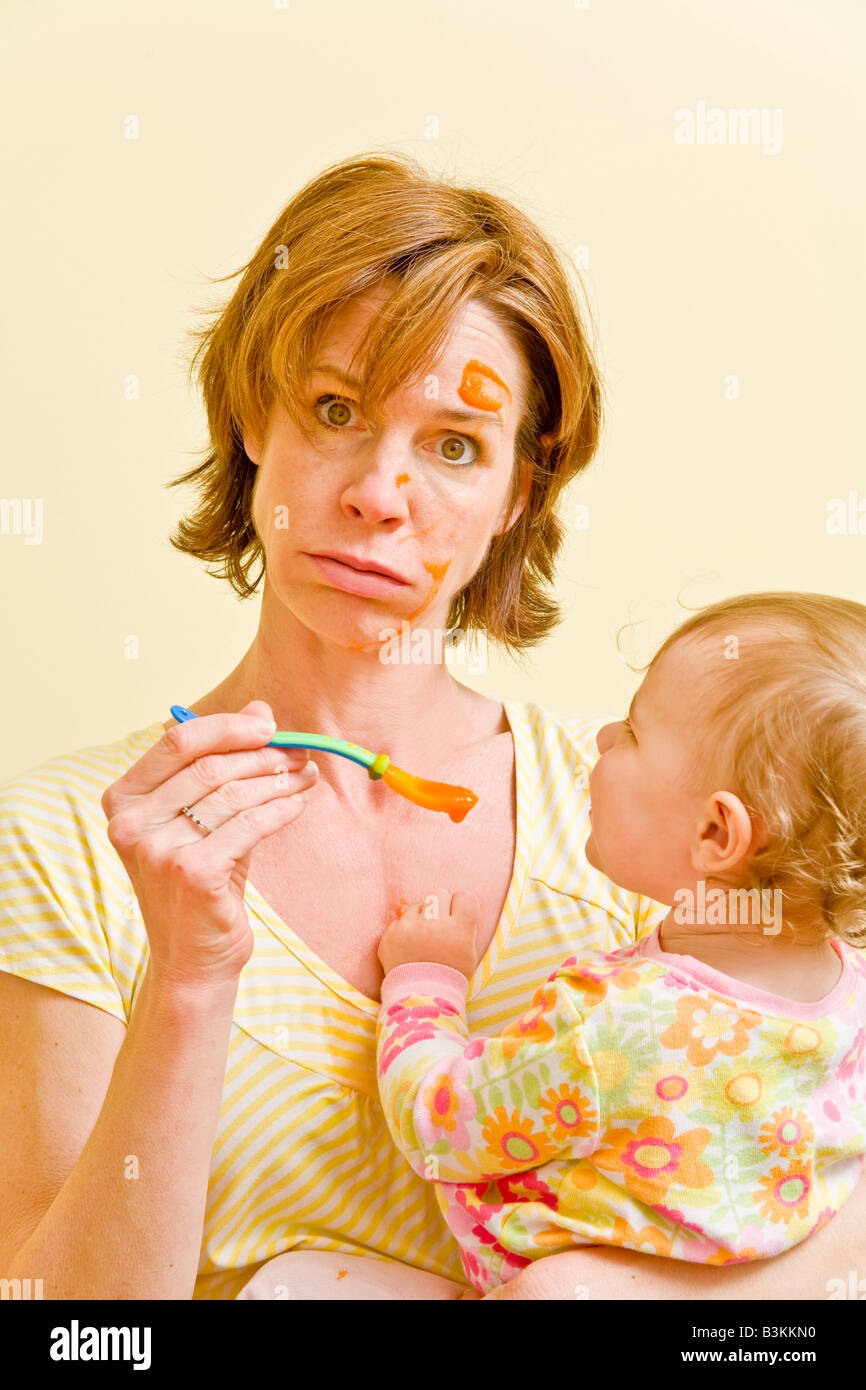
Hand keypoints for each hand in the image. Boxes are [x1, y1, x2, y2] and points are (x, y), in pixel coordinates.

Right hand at [101, 701, 318, 989]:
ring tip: (306, 777)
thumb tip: (260, 710)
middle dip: (263, 756)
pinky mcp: (192, 872)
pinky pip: (251, 824)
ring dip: (279, 781)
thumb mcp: (204, 818)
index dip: (227, 727)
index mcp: (123, 800)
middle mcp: (131, 823)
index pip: (177, 742)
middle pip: (211, 766)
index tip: (269, 725)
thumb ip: (224, 764)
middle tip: (300, 754)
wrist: (191, 960)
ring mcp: (158, 850)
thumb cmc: (199, 883)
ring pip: (234, 794)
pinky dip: (283, 809)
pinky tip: (300, 804)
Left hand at [377, 889, 480, 979]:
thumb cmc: (449, 976)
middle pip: (439, 894)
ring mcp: (410, 927)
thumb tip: (455, 904)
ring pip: (418, 906)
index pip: (464, 896)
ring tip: (421, 942)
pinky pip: (400, 920)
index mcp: (460, 928)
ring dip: (420, 919)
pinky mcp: (391, 934)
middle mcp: (435, 923)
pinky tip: (408, 948)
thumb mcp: (469, 952)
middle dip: (439, 908)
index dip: (460, 906)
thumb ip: (463, 926)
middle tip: (438, 927)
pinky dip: (403, 931)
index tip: (457, 918)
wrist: (420, 999)